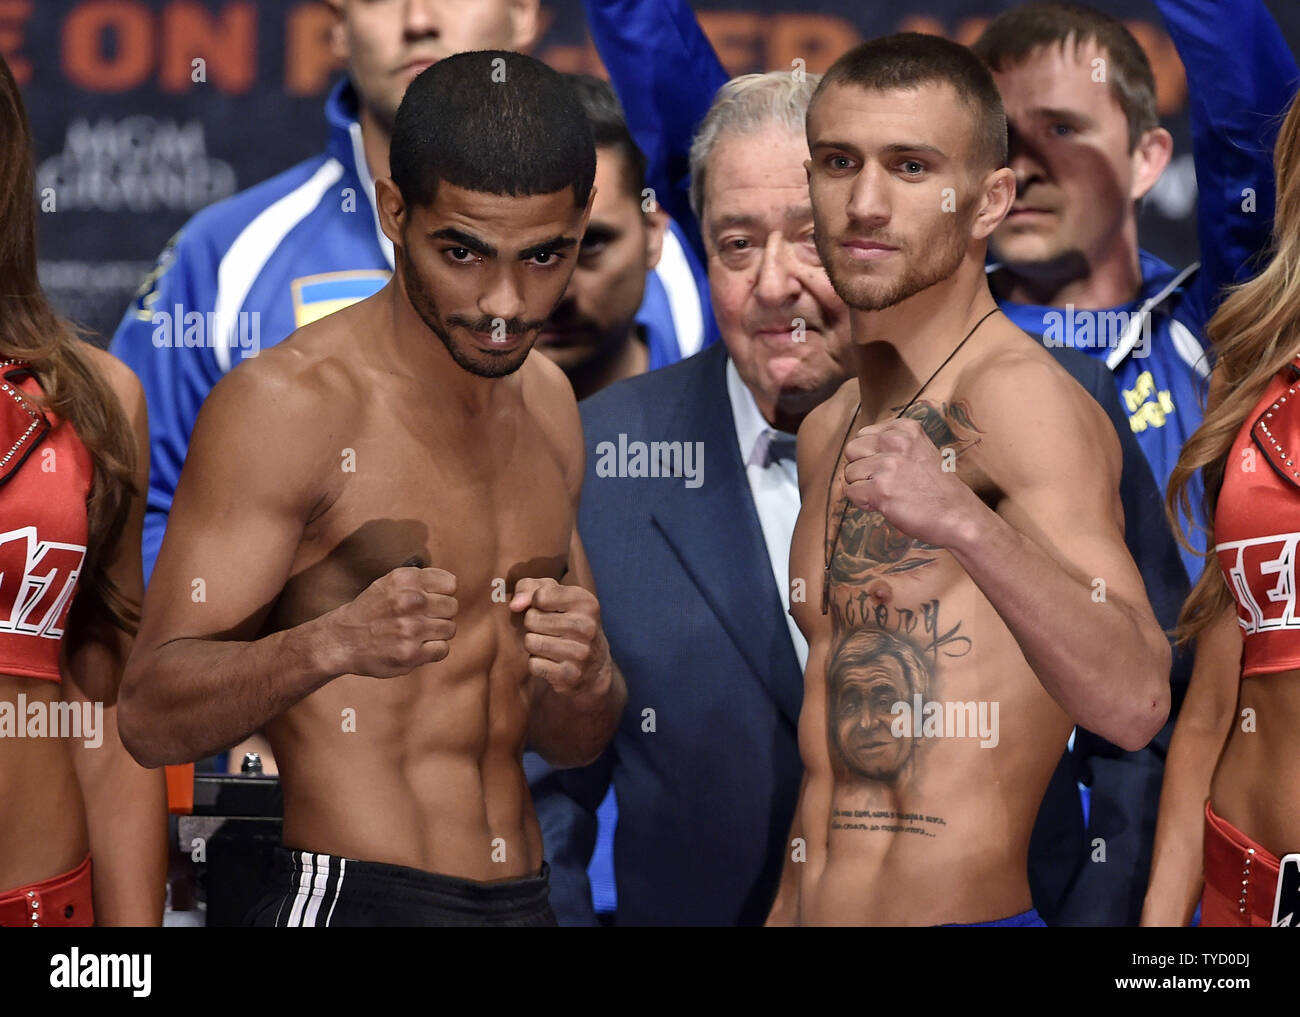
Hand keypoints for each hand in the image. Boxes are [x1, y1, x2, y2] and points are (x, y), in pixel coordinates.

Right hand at [326, 566, 457, 677]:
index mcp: (405, 580)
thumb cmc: (370, 611)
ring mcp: (411, 629)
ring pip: (450, 628)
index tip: (432, 600)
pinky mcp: (411, 653)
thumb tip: (451, 584)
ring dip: (437, 633)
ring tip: (419, 633)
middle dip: (441, 614)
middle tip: (424, 619)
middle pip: (452, 606)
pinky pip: (443, 649)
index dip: (443, 593)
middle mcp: (410, 601)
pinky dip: (433, 650)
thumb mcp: (389, 583)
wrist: (342, 639)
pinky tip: (418, 647)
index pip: (450, 584)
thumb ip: (420, 580)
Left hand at [510, 578, 609, 698]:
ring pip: (531, 642)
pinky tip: (551, 661)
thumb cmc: (566, 620)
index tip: (548, 609)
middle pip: (532, 619)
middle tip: (548, 629)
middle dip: (533, 624)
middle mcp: (587, 626)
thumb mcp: (554, 595)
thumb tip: (515, 605)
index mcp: (586, 602)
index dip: (535, 602)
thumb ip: (529, 587)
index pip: (540, 596)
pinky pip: (534, 665)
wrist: (594, 664)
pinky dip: (536, 663)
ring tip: (548, 644)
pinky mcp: (570, 675)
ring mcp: (581, 653)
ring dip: (533, 644)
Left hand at [842, 417, 979, 547]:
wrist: (958, 516)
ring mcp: (887, 464)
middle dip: (861, 469)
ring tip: (889, 494)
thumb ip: (890, 445)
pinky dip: (864, 503)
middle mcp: (895, 441)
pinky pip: (851, 492)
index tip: (892, 469)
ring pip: (849, 473)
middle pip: (851, 450)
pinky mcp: (880, 488)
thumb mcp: (918, 451)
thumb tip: (855, 451)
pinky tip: (886, 504)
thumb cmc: (936, 489)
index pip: (863, 435)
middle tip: (885, 482)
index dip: (871, 456)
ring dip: (863, 487)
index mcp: (905, 428)